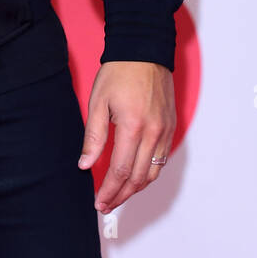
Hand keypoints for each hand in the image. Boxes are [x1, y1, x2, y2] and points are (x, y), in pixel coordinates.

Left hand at [78, 61, 175, 213]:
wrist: (144, 51)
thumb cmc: (119, 73)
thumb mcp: (98, 102)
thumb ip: (93, 136)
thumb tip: (85, 165)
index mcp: (133, 127)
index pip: (120, 171)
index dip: (109, 191)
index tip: (99, 202)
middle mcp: (153, 133)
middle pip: (138, 178)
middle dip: (121, 196)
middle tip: (106, 206)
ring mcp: (165, 131)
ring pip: (153, 173)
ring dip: (136, 189)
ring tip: (119, 197)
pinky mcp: (171, 127)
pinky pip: (161, 160)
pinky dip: (148, 174)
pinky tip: (135, 178)